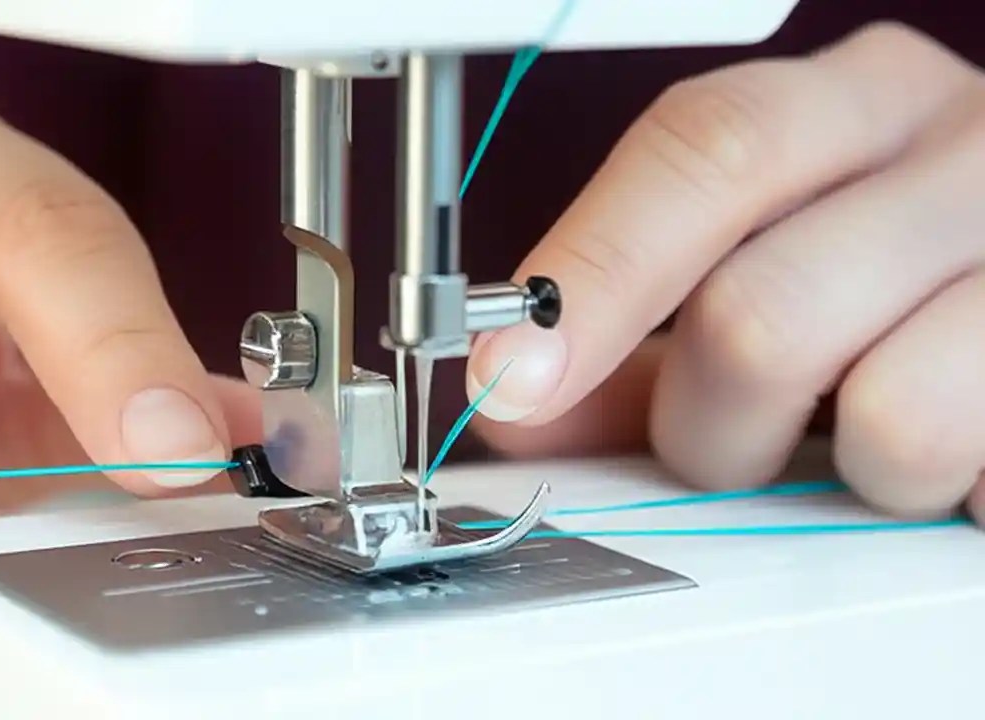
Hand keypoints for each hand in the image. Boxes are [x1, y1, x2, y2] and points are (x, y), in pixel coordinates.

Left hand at [467, 23, 984, 521]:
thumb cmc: (898, 273)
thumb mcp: (771, 262)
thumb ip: (635, 331)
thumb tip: (513, 399)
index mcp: (852, 102)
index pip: (703, 150)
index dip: (590, 275)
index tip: (509, 381)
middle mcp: (959, 147)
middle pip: (758, 314)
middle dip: (703, 428)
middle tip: (727, 441)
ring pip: (887, 419)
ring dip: (844, 475)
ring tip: (869, 433)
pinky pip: (976, 477)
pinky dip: (936, 494)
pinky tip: (949, 444)